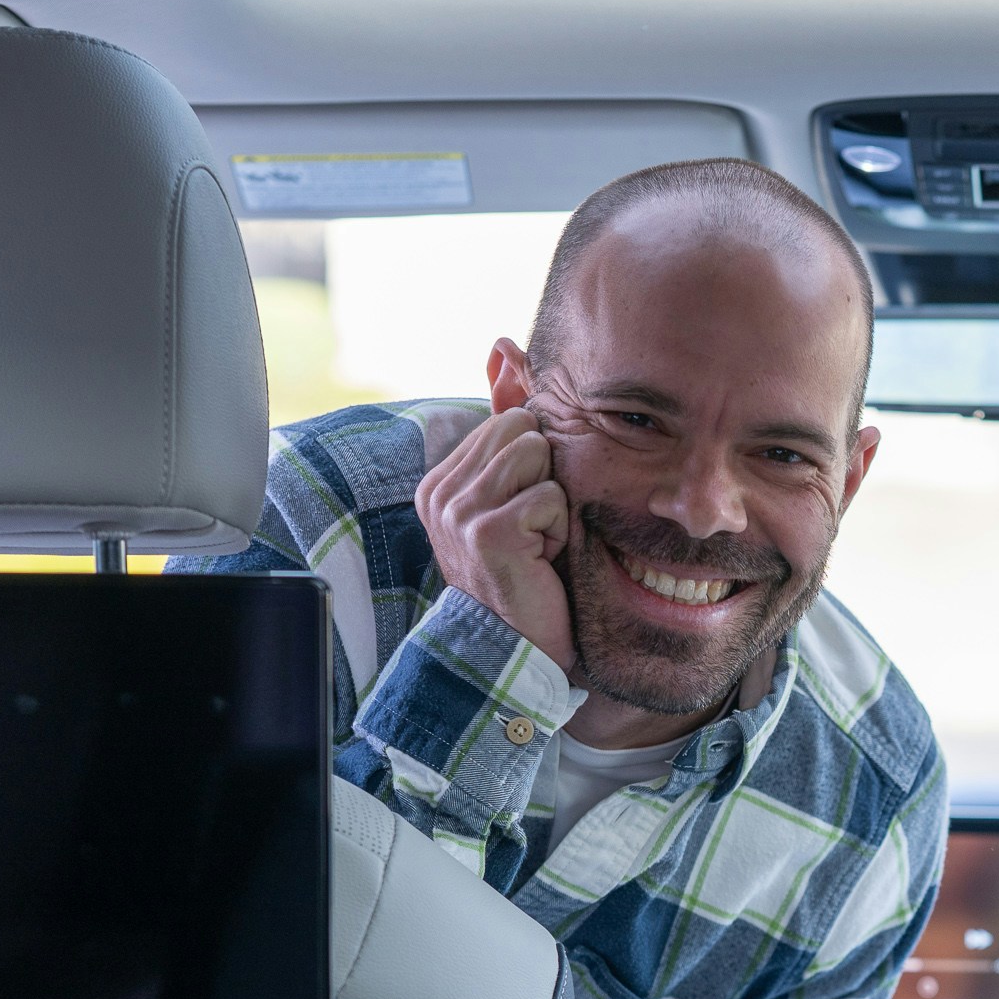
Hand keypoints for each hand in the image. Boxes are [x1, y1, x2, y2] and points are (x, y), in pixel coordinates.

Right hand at [416, 336, 573, 665]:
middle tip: (535, 532)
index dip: (536, 469)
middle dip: (547, 479)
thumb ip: (505, 420)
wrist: (517, 651)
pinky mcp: (487, 530)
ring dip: (554, 503)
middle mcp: (439, 491)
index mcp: (440, 479)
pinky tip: (541, 560)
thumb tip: (502, 346)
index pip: (509, 422)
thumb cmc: (526, 574)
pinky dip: (559, 529)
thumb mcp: (515, 492)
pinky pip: (550, 494)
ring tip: (537, 543)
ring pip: (537, 455)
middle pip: (524, 431)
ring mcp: (458, 510)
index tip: (524, 520)